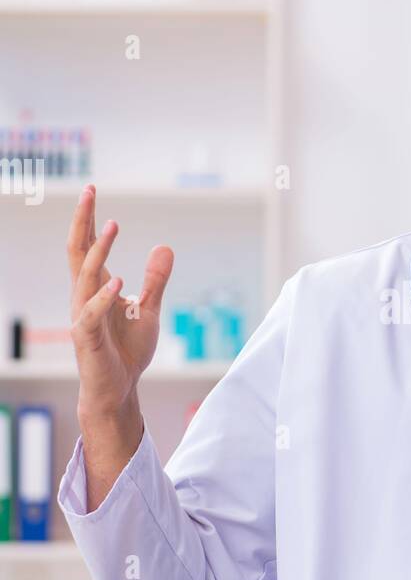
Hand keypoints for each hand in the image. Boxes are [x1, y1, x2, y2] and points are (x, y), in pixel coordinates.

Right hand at [67, 184, 173, 422]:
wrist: (118, 389)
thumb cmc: (127, 350)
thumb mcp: (148, 310)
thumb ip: (155, 280)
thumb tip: (164, 247)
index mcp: (97, 287)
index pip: (88, 245)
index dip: (89, 219)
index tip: (92, 190)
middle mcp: (84, 296)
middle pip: (77, 251)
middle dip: (83, 221)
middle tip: (90, 191)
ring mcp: (83, 315)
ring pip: (84, 275)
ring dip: (99, 250)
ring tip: (113, 225)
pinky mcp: (86, 337)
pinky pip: (91, 313)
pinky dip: (103, 296)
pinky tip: (118, 281)